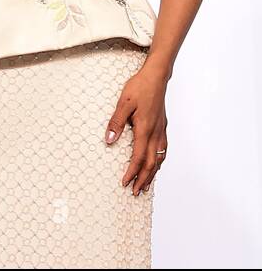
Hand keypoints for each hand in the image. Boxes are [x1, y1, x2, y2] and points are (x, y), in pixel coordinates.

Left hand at [105, 64, 169, 195]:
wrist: (156, 77)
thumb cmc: (138, 88)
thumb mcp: (122, 103)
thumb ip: (115, 122)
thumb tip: (109, 141)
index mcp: (144, 129)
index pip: (138, 157)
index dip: (132, 172)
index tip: (125, 183)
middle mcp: (155, 133)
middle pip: (151, 163)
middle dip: (143, 179)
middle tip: (135, 193)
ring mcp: (161, 131)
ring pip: (159, 158)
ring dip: (152, 173)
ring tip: (145, 185)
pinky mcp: (162, 127)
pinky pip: (163, 150)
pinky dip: (159, 162)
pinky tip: (155, 165)